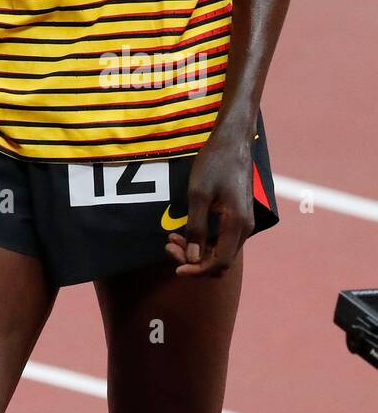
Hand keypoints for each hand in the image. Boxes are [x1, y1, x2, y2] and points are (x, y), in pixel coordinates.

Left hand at [165, 132, 254, 277]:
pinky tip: (184, 232)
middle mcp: (245, 228)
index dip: (197, 270)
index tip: (176, 268)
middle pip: (220, 260)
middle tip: (168, 247)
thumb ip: (196, 227)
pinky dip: (204, 240)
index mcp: (237, 224)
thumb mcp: (198, 194)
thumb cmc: (214, 163)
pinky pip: (222, 239)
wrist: (232, 141)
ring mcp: (243, 222)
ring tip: (171, 239)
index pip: (220, 262)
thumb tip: (194, 258)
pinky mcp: (238, 216)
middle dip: (193, 260)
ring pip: (221, 251)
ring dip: (197, 251)